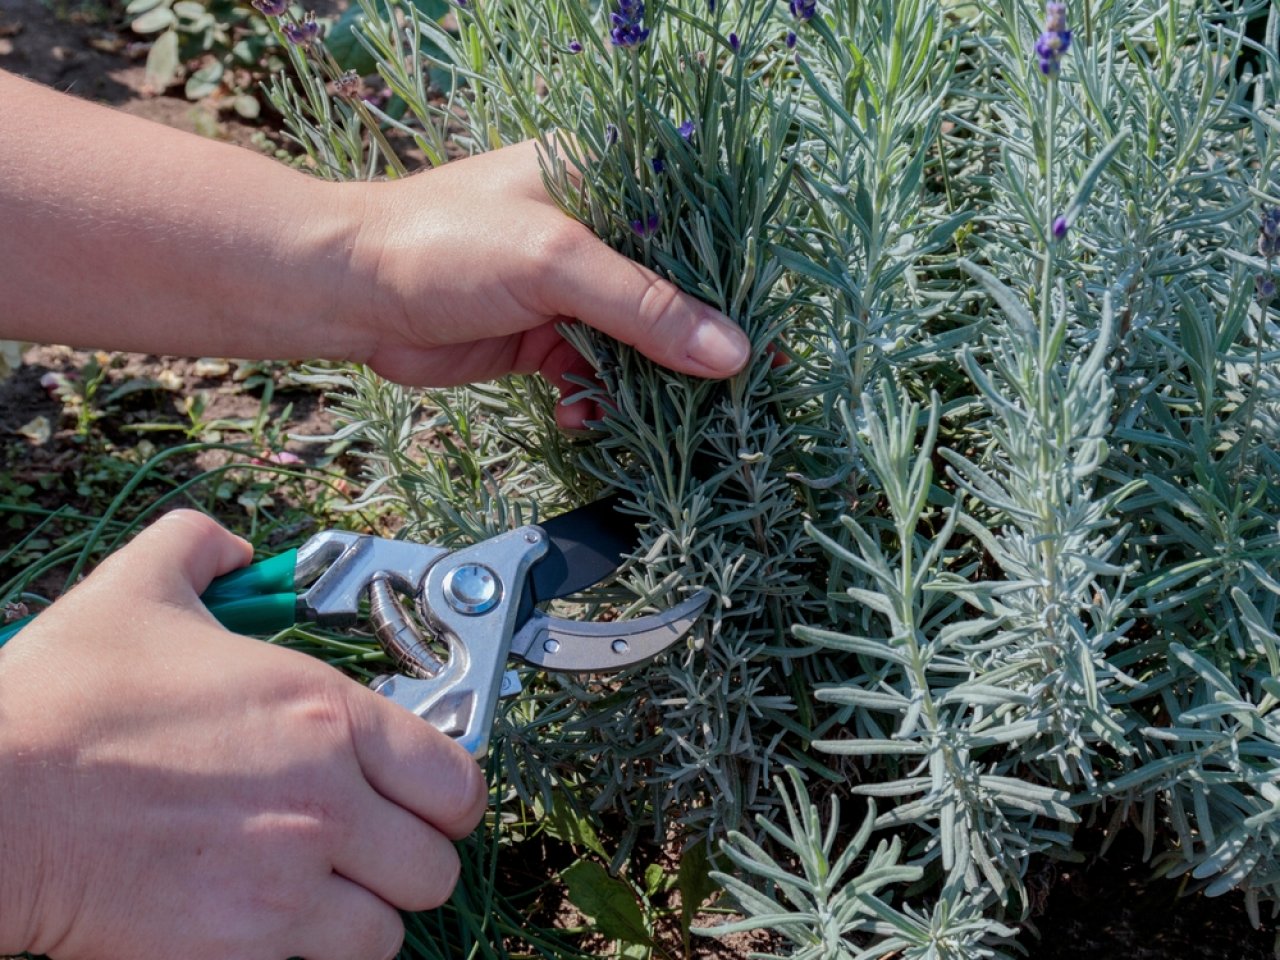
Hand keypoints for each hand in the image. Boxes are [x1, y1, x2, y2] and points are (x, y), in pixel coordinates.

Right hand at [0, 511, 486, 959]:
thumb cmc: (63, 700)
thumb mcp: (139, 588)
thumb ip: (201, 548)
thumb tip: (230, 546)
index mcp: (324, 712)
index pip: (454, 780)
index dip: (448, 797)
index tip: (427, 802)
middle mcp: (328, 797)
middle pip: (435, 865)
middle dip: (410, 860)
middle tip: (373, 852)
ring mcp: (290, 881)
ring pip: (391, 929)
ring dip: (367, 914)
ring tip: (325, 894)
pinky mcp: (245, 949)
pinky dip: (318, 953)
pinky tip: (278, 925)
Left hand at [342, 140, 750, 427]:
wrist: (349, 293)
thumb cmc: (443, 244)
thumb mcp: (555, 262)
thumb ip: (645, 308)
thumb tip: (729, 353)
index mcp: (603, 177)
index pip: (693, 228)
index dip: (733, 281)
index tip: (767, 334)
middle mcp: (592, 229)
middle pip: (669, 294)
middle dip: (690, 347)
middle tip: (725, 396)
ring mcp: (566, 287)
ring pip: (634, 343)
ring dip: (642, 384)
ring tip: (653, 417)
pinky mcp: (541, 334)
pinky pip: (593, 373)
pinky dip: (596, 399)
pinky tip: (582, 415)